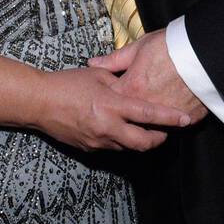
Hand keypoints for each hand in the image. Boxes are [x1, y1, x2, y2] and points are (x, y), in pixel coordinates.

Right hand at [35, 67, 191, 151]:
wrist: (39, 102)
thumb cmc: (67, 83)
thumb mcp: (97, 75)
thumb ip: (118, 81)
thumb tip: (133, 86)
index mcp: (112, 105)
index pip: (148, 114)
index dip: (169, 118)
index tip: (184, 119)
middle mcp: (108, 126)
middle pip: (144, 143)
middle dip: (159, 139)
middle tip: (165, 132)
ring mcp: (98, 141)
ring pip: (129, 148)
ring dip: (140, 141)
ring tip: (144, 130)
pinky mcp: (89, 149)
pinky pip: (112, 148)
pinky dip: (120, 141)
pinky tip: (119, 130)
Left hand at [89, 30, 208, 123]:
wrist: (204, 51)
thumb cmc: (171, 46)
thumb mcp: (139, 48)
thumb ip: (114, 60)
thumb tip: (94, 63)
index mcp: (130, 90)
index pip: (111, 104)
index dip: (110, 101)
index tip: (111, 97)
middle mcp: (146, 108)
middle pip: (130, 124)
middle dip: (128, 122)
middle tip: (130, 115)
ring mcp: (167, 116)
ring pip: (152, 129)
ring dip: (150, 124)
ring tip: (151, 115)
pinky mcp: (188, 120)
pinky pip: (176, 128)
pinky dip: (172, 123)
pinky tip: (171, 113)